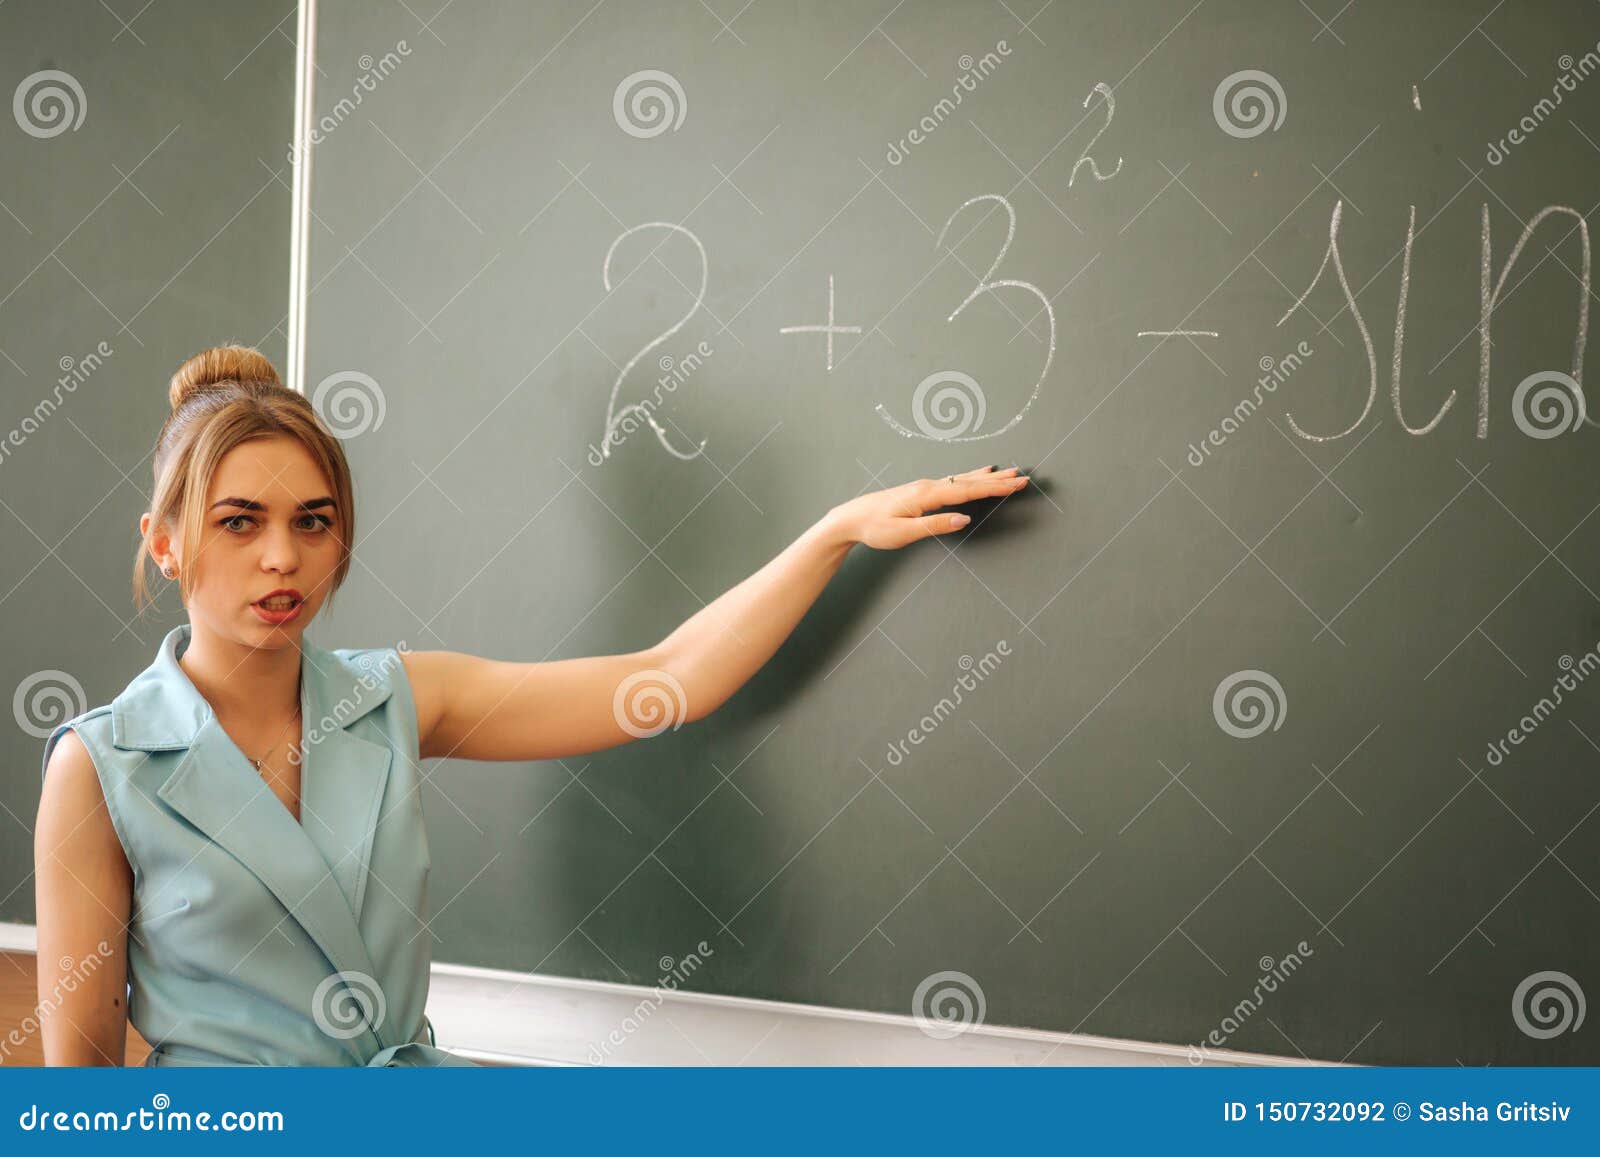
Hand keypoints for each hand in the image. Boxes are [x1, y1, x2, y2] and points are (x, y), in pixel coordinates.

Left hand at [828, 465, 1029, 549]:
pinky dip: (970, 478)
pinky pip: (953, 482)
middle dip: (997, 480)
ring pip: (962, 480)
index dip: (994, 488)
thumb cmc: (874, 527)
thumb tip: (964, 519)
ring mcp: (925, 486)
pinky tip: (977, 475)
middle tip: (1022, 477)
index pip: (967, 491)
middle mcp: (928, 486)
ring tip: (1007, 473)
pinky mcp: (921, 491)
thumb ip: (935, 525)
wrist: (850, 518)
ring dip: (987, 478)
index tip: (1016, 485)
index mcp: (927, 495)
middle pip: (969, 482)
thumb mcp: (904, 533)